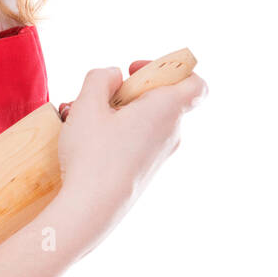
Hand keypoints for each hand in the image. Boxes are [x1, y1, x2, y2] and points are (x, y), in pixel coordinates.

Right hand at [55, 59, 207, 256]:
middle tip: (102, 97)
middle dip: (130, 91)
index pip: (194, 82)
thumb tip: (114, 76)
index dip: (171, 68)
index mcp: (167, 109)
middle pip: (162, 98)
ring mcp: (160, 154)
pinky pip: (137, 141)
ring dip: (117, 114)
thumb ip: (101, 78)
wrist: (93, 208)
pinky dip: (117, 134)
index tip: (138, 71)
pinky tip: (86, 140)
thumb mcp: (88, 104)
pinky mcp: (146, 170)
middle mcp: (171, 132)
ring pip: (145, 120)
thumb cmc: (93, 155)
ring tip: (82, 119)